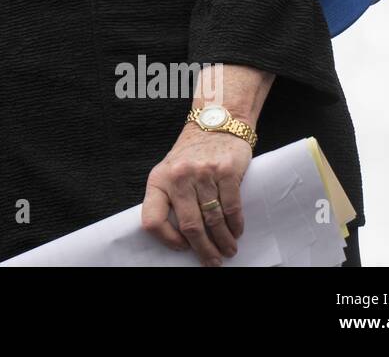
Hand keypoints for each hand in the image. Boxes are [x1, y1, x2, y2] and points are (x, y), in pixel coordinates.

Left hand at [141, 122, 252, 265]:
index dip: (166, 239)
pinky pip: (232, 207)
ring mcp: (202, 173)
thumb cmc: (190, 156)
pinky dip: (235, 225)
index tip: (181, 247)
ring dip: (223, 241)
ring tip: (228, 251)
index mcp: (158, 180)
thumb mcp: (169, 173)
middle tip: (212, 262)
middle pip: (190, 226)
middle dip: (203, 249)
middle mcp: (178, 177)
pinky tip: (236, 233)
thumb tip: (180, 238)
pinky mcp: (226, 171)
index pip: (152, 219)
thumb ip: (170, 199)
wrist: (215, 125)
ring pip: (213, 219)